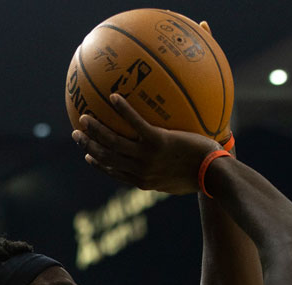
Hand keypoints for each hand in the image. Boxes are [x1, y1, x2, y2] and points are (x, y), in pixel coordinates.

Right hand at [72, 93, 222, 194]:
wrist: (214, 176)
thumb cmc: (205, 178)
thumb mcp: (182, 181)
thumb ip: (170, 171)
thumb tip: (171, 162)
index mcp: (143, 181)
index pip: (114, 172)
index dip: (99, 164)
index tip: (88, 156)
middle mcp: (140, 171)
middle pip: (106, 157)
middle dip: (88, 145)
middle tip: (76, 134)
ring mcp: (147, 157)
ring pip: (113, 142)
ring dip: (96, 129)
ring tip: (84, 117)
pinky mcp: (158, 142)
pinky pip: (135, 123)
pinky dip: (122, 110)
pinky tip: (113, 97)